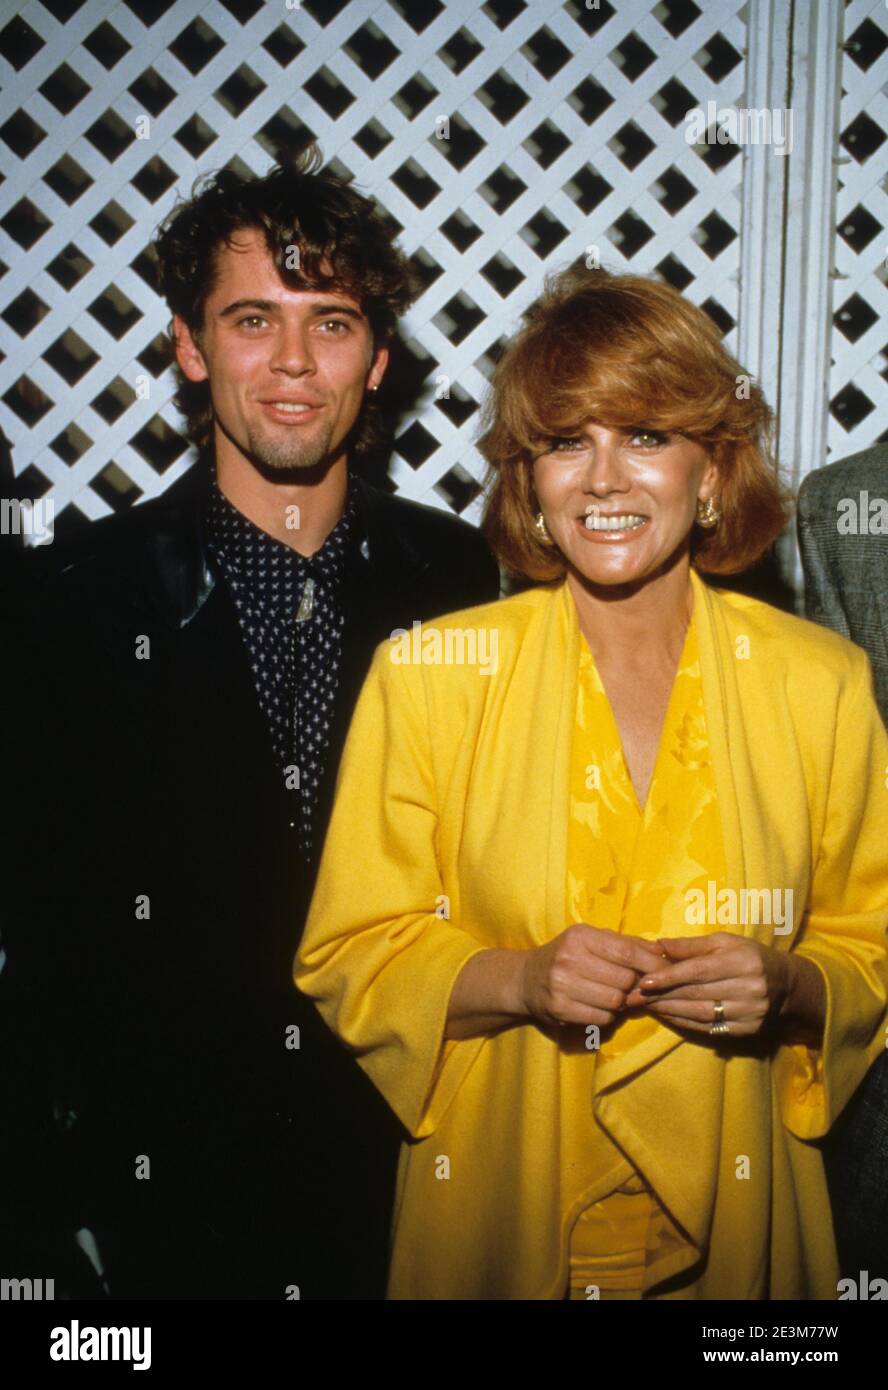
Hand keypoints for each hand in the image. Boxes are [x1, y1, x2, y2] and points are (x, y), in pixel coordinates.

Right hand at [521, 923, 666, 1028]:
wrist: (526, 979)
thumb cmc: (567, 956)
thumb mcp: (592, 940)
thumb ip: (626, 944)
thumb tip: (660, 950)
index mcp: (580, 936)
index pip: (627, 952)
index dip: (651, 964)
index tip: (666, 971)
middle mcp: (569, 958)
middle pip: (624, 979)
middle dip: (633, 984)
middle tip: (630, 985)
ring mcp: (562, 985)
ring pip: (615, 1000)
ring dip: (621, 1002)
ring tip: (613, 995)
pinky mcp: (559, 1009)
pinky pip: (601, 1018)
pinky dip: (607, 1015)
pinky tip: (598, 1006)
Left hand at [624, 932, 789, 1037]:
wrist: (787, 986)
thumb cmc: (749, 956)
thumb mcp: (724, 942)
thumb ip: (690, 945)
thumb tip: (657, 945)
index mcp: (742, 962)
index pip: (698, 971)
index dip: (669, 977)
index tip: (643, 982)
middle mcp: (748, 988)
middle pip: (696, 993)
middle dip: (661, 995)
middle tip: (633, 996)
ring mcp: (749, 1013)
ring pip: (700, 1013)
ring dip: (668, 1010)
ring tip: (645, 1005)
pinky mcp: (747, 1030)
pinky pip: (708, 1028)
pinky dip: (684, 1022)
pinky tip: (666, 1016)